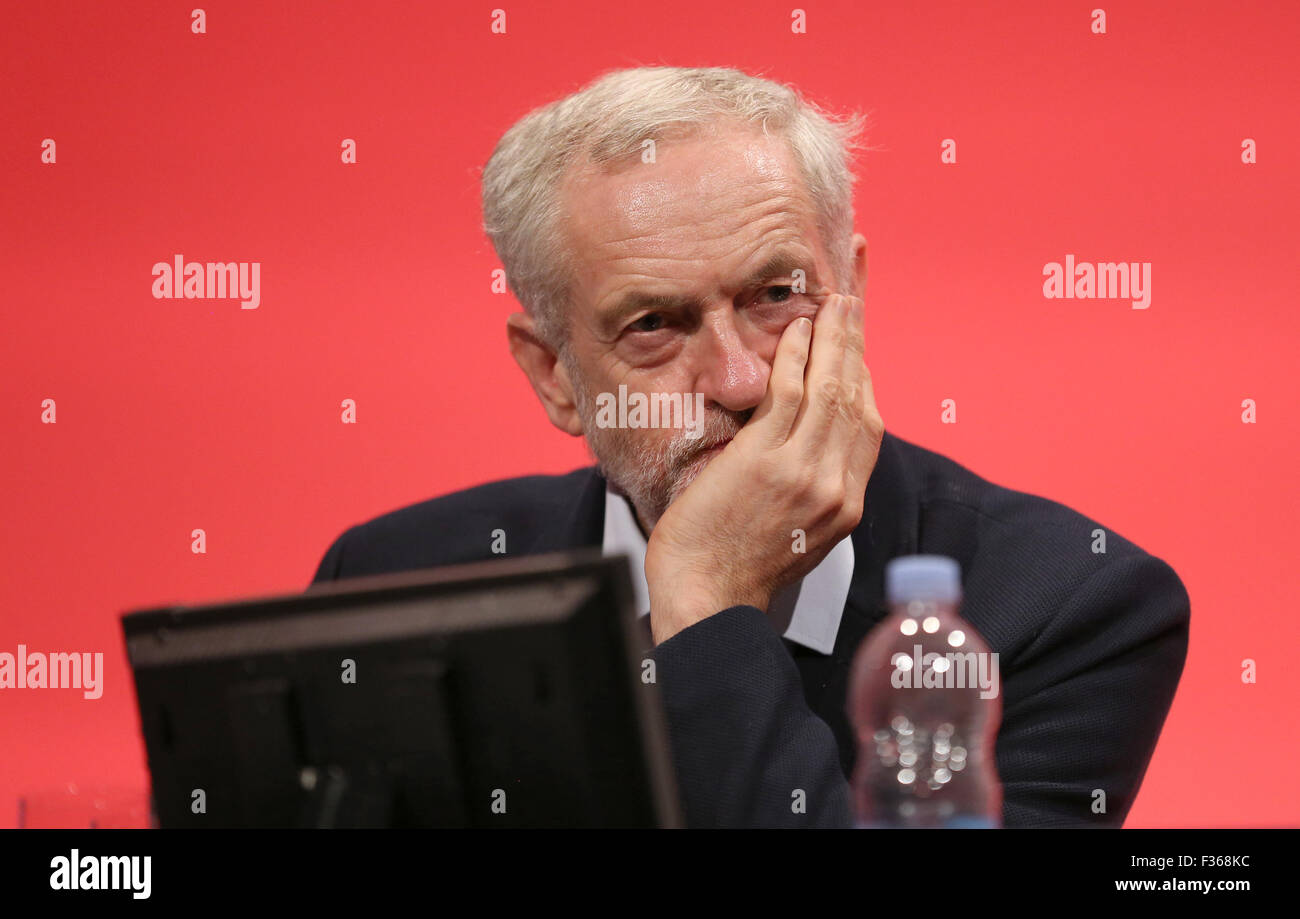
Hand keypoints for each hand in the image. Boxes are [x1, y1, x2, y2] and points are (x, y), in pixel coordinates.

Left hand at [644, 292, 883, 644]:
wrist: (707, 599)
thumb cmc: (736, 566)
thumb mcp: (797, 531)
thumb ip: (812, 486)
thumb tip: (811, 445)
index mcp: (846, 501)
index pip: (868, 421)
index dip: (865, 373)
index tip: (859, 340)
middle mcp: (836, 485)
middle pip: (858, 395)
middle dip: (858, 339)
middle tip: (854, 295)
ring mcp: (804, 473)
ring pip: (831, 388)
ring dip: (834, 337)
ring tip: (834, 299)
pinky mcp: (766, 463)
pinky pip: (789, 395)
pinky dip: (796, 357)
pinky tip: (798, 328)